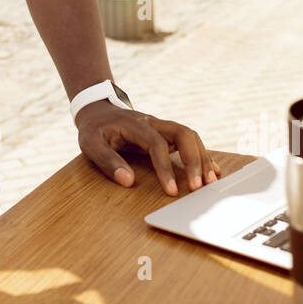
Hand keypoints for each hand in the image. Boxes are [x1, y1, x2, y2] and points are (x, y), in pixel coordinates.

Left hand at [76, 103, 219, 195]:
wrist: (98, 112)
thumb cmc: (95, 130)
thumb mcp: (91, 144)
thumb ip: (108, 161)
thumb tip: (128, 181)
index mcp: (136, 125)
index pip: (157, 144)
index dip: (166, 168)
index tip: (171, 191)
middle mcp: (154, 123)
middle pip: (183, 134)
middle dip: (194, 160)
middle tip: (198, 186)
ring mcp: (163, 128)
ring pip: (190, 137)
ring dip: (202, 158)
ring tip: (209, 183)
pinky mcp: (167, 135)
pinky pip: (190, 142)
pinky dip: (202, 155)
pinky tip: (211, 171)